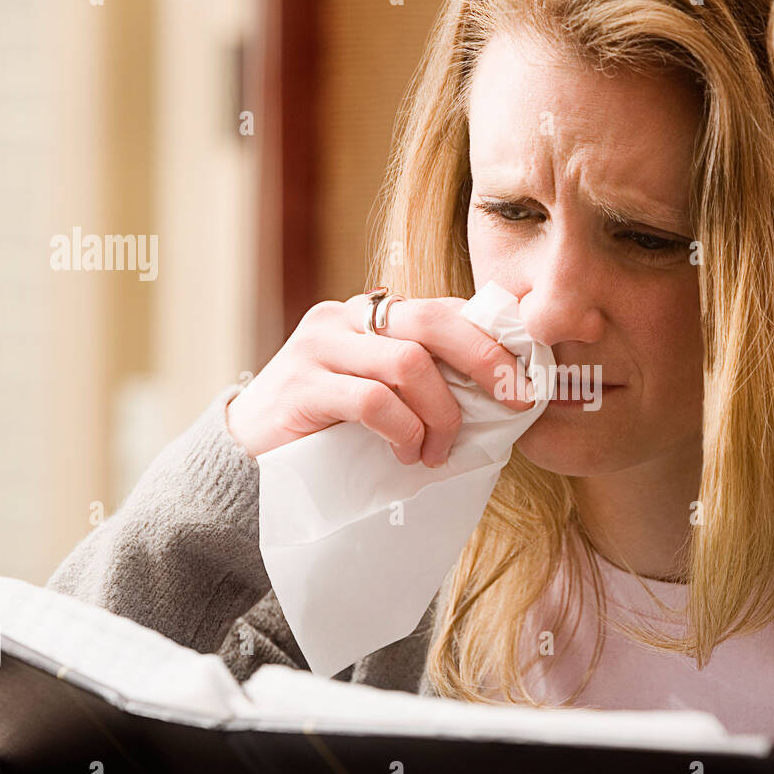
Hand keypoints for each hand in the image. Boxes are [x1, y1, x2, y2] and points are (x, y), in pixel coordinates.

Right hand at [225, 293, 534, 461]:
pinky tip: (405, 453)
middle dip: (486, 361)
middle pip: (433, 321)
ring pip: (408, 362)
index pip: (445, 310)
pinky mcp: (301, 386)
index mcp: (372, 317)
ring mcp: (320, 348)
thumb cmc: (328, 434)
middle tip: (514, 402)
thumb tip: (501, 397)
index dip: (493, 340)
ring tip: (436, 451)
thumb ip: (424, 384)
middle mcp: (346, 319)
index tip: (528, 377)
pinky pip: (371, 399)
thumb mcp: (383, 398)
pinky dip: (403, 428)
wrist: (245, 463)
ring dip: (440, 412)